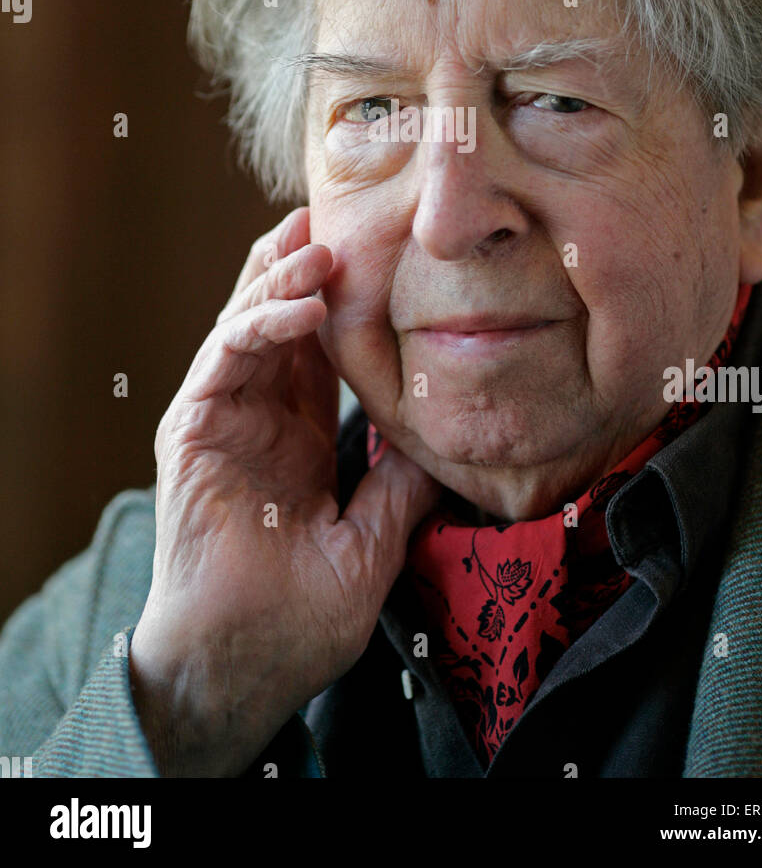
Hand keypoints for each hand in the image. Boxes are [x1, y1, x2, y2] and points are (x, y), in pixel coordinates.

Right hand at [129, 206, 439, 775]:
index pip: (319, 348)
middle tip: (337, 216)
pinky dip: (259, 325)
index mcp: (298, 433)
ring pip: (248, 323)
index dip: (342, 300)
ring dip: (282, 281)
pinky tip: (301, 307)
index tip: (377, 254)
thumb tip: (449, 443)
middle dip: (304, 267)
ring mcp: (222, 416)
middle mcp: (258, 414)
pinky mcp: (193, 428)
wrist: (245, 663)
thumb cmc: (302, 617)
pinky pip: (225, 357)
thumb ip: (400, 487)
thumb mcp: (373, 542)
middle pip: (278, 319)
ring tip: (321, 244)